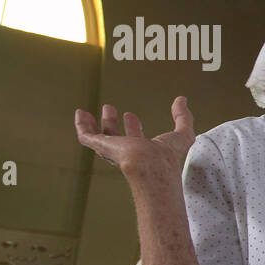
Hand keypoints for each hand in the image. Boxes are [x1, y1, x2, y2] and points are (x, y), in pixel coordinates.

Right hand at [74, 97, 195, 182]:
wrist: (152, 164)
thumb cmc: (168, 155)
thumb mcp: (182, 133)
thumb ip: (183, 117)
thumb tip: (182, 100)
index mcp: (145, 151)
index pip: (136, 138)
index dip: (133, 127)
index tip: (131, 115)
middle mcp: (128, 152)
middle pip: (115, 138)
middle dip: (112, 123)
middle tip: (110, 109)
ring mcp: (114, 150)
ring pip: (100, 138)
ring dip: (96, 124)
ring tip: (91, 111)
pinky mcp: (102, 147)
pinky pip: (86, 137)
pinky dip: (82, 126)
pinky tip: (80, 114)